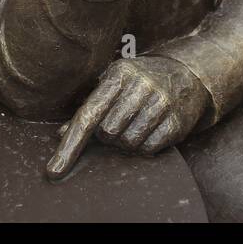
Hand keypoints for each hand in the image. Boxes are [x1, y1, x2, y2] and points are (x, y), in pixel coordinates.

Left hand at [45, 55, 209, 178]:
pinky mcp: (176, 120)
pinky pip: (148, 148)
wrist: (188, 75)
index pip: (88, 115)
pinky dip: (145, 146)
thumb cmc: (141, 82)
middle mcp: (140, 84)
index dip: (69, 145)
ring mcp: (161, 101)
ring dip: (128, 142)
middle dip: (109, 135)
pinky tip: (151, 130)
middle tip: (121, 122)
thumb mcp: (115, 84)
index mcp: (119, 73)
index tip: (54, 170)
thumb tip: (61, 134)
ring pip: (128, 142)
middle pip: (107, 132)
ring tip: (136, 124)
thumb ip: (89, 108)